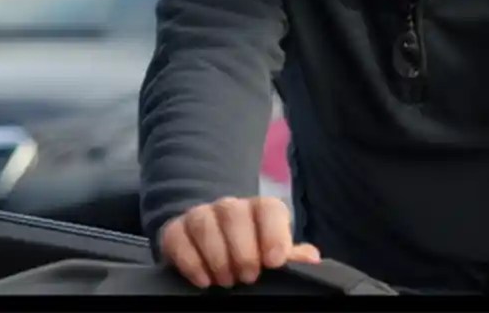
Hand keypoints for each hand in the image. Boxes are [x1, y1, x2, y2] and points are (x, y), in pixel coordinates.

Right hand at [160, 195, 321, 288]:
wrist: (210, 252)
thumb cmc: (250, 255)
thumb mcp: (272, 257)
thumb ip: (292, 257)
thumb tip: (312, 258)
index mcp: (260, 210)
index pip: (268, 209)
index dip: (273, 233)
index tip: (274, 261)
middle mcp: (230, 207)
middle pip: (234, 213)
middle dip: (242, 249)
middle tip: (247, 277)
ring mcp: (201, 215)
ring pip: (204, 222)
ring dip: (216, 255)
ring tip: (226, 281)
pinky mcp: (176, 230)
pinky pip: (178, 238)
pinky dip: (191, 261)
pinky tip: (203, 280)